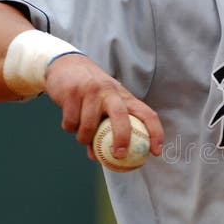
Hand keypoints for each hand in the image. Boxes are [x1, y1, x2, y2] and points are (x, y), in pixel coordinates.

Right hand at [44, 54, 163, 161]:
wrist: (67, 66)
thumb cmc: (91, 93)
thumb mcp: (105, 106)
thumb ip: (105, 130)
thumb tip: (100, 158)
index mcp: (125, 97)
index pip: (147, 114)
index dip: (155, 133)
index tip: (156, 152)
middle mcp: (110, 91)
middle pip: (121, 116)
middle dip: (122, 138)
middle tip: (119, 155)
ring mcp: (91, 91)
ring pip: (89, 126)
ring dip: (84, 139)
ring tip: (82, 138)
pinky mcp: (72, 92)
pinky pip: (71, 123)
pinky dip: (70, 128)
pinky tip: (70, 123)